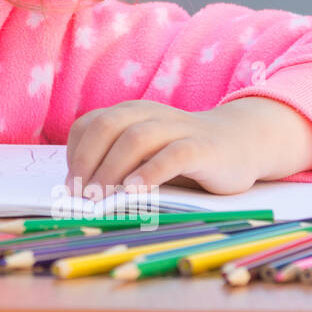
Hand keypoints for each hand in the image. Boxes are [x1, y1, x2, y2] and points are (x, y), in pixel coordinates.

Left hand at [63, 97, 311, 197]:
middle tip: (78, 195)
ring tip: (98, 198)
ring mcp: (177, 128)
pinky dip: (150, 172)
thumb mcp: (143, 156)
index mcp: (129, 113)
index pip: (88, 125)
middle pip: (107, 127)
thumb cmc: (180, 157)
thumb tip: (78, 196)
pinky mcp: (203, 147)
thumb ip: (116, 166)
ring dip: (111, 168)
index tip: (70, 186)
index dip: (74, 154)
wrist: (241, 143)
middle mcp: (149, 114)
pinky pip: (174, 155)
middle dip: (86, 161)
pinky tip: (135, 191)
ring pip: (136, 138)